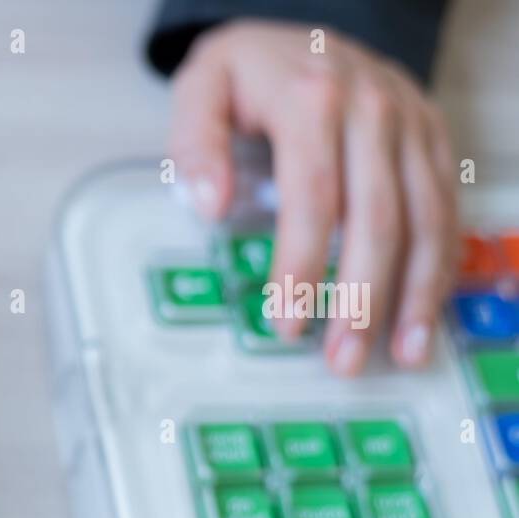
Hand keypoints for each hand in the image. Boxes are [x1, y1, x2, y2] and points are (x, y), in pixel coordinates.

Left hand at [170, 21, 457, 374]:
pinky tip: (424, 316)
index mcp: (312, 98)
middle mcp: (374, 109)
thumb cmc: (246, 74)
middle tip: (343, 360)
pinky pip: (447, 210)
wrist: (301, 34)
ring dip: (415, 294)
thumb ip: (195, 144)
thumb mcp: (200, 88)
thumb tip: (210, 207)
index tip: (288, 323)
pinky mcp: (434, 138)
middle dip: (363, 298)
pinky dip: (440, 267)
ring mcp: (412, 123)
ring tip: (402, 353)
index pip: (314, 195)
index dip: (304, 265)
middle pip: (379, 216)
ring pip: (427, 218)